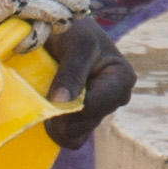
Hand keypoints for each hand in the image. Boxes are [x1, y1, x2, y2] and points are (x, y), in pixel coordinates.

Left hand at [42, 9, 137, 147]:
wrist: (62, 29)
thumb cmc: (73, 29)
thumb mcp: (76, 44)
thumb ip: (71, 73)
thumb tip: (61, 104)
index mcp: (122, 79)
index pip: (94, 106)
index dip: (70, 106)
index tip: (50, 94)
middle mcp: (115, 99)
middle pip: (84, 124)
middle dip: (62, 113)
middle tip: (45, 89)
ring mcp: (99, 111)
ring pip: (75, 134)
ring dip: (56, 119)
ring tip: (47, 93)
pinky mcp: (84, 120)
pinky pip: (70, 139)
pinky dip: (55, 128)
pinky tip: (49, 108)